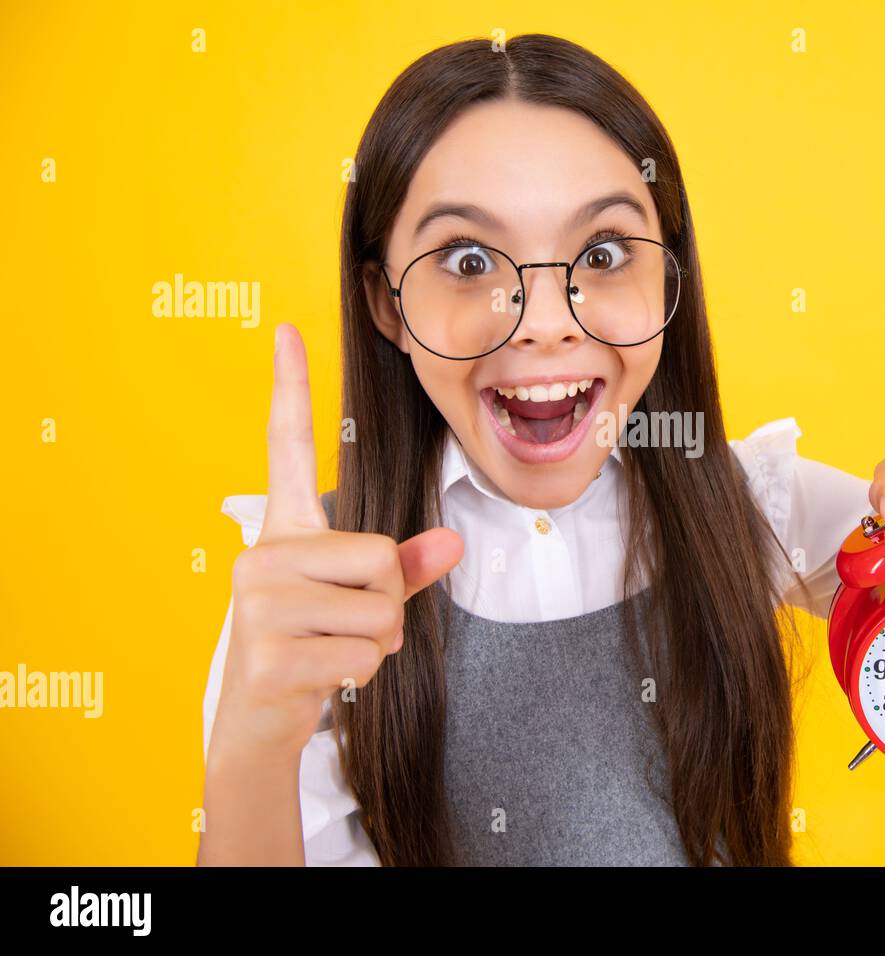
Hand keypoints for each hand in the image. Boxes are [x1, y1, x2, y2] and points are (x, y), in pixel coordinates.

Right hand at [209, 323, 462, 760]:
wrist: (260, 720)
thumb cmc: (313, 646)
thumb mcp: (361, 600)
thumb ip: (405, 568)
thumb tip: (455, 542)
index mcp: (284, 531)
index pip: (287, 447)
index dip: (291, 388)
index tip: (288, 328)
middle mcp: (262, 554)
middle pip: (382, 557)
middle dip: (387, 604)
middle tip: (344, 626)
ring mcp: (258, 602)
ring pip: (381, 610)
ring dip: (377, 644)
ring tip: (331, 651)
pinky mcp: (268, 652)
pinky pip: (364, 652)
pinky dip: (361, 673)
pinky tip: (320, 677)